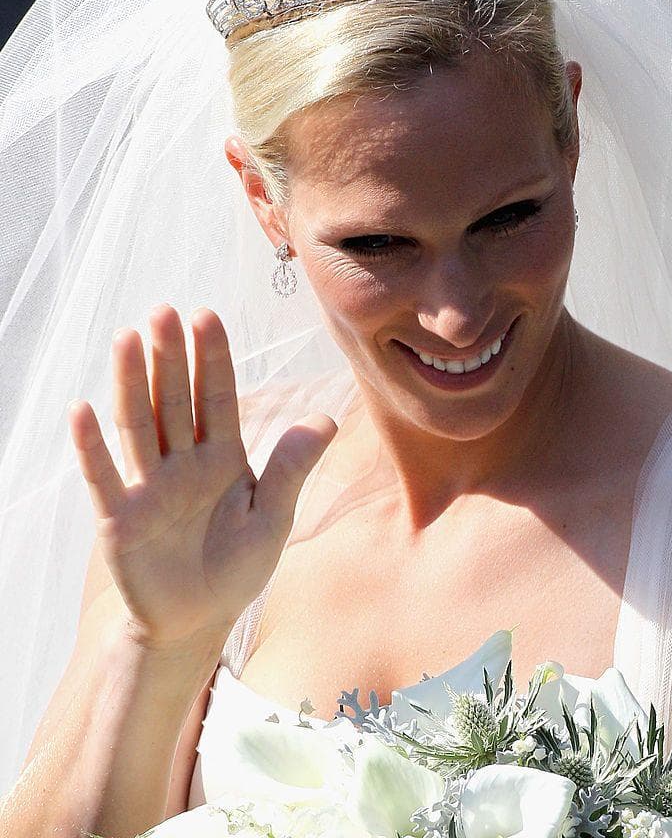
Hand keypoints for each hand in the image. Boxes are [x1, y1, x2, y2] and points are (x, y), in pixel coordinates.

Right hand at [67, 305, 336, 649]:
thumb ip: (291, 468)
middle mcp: (183, 462)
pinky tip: (82, 410)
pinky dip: (92, 446)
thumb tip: (327, 417)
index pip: (217, 397)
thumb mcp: (272, 517)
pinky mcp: (121, 518)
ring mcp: (149, 486)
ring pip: (139, 425)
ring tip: (127, 337)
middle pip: (175, 400)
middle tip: (164, 312)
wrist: (197, 621)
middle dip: (170, 357)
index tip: (207, 316)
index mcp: (223, 457)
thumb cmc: (237, 566)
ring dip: (131, 383)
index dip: (212, 359)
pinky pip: (105, 477)